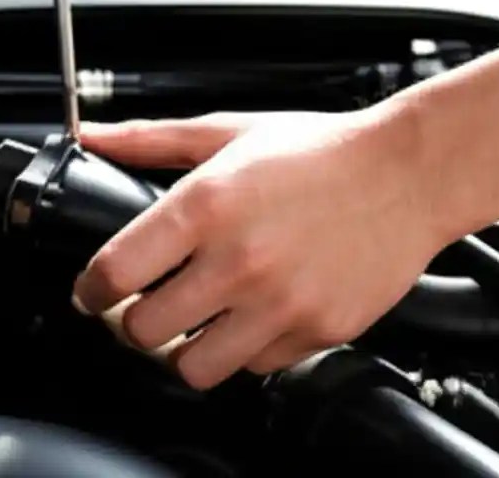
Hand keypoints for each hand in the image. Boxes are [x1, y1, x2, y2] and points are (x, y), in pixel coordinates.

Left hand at [71, 106, 458, 389]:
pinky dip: (243, 351)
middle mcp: (239, 259)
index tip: (92, 292)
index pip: (116, 272)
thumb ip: (151, 140)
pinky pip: (254, 367)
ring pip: (192, 367)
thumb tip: (94, 137)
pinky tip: (250, 317)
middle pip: (143, 330)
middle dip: (133, 321)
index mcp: (207, 204)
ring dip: (182, 349)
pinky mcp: (316, 331)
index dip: (90, 290)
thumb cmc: (321, 152)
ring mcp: (280, 302)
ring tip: (193, 323)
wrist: (408, 174)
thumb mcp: (229, 132)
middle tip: (146, 305)